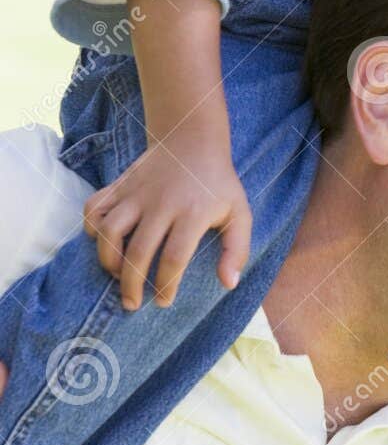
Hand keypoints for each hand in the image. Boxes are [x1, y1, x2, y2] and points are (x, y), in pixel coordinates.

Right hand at [83, 131, 251, 310]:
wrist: (193, 140)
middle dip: (131, 285)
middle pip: (138, 252)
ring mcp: (137, 192)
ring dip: (108, 260)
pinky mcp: (120, 184)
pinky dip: (90, 227)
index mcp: (193, 212)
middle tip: (132, 303)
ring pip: (109, 231)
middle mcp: (162, 203)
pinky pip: (94, 208)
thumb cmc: (217, 184)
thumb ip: (237, 249)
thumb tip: (229, 284)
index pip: (174, 257)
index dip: (166, 286)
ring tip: (117, 276)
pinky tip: (103, 243)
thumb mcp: (239, 213)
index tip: (163, 302)